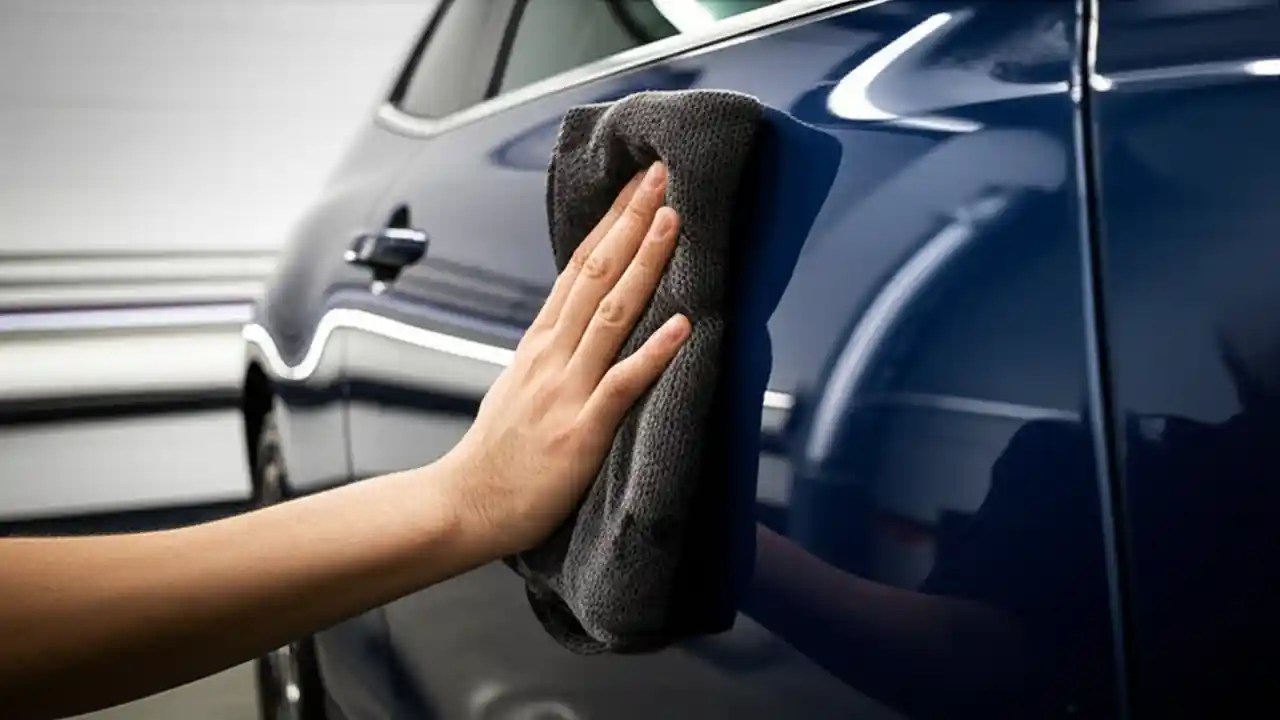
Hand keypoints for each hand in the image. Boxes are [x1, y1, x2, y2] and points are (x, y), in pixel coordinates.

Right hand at [442, 162, 687, 556]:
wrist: (465, 504)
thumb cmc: (497, 452)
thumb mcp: (517, 383)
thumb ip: (550, 351)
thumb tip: (579, 324)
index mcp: (540, 344)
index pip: (579, 268)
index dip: (611, 223)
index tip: (637, 187)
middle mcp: (552, 356)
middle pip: (596, 275)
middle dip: (632, 222)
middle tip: (661, 177)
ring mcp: (565, 390)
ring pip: (611, 315)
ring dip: (645, 265)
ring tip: (674, 223)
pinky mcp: (580, 431)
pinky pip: (622, 385)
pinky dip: (653, 353)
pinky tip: (684, 325)